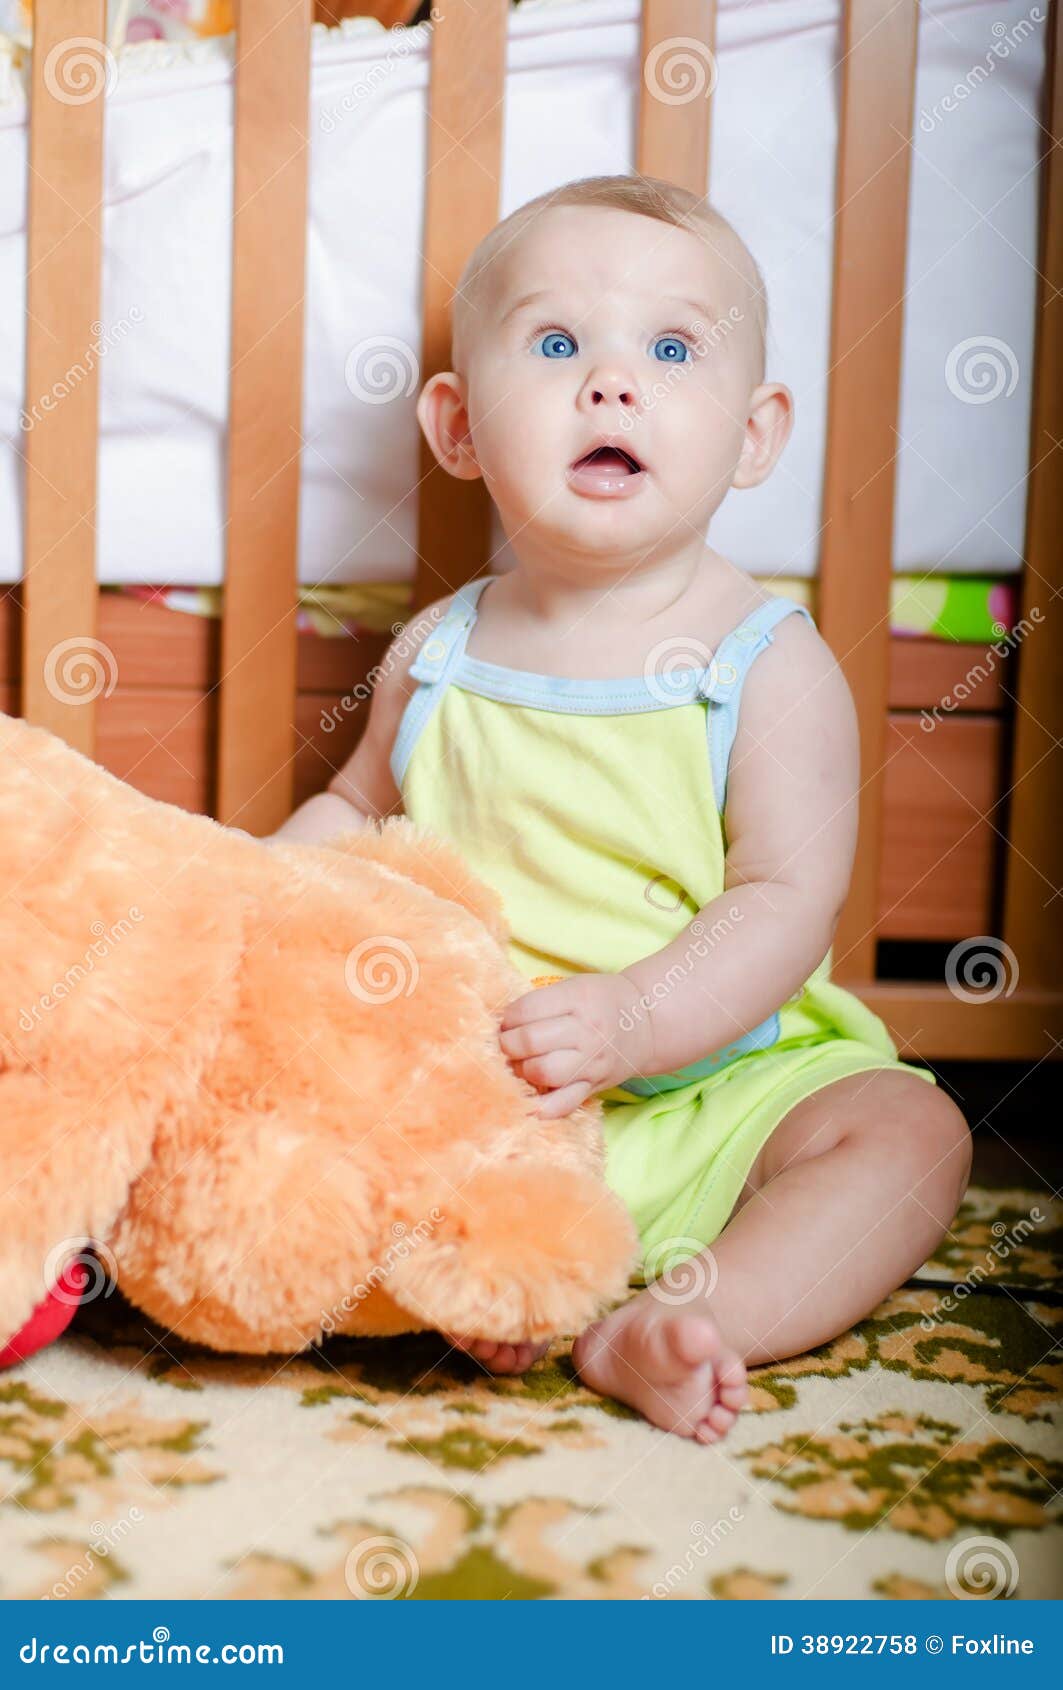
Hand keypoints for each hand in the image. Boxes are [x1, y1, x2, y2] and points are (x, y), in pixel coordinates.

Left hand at [499, 972, 653, 1117]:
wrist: (645, 1023)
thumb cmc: (602, 1000)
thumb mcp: (574, 987)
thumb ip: (540, 1003)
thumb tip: (500, 1026)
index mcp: (578, 999)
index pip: (525, 1011)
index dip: (507, 1018)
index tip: (506, 1022)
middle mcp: (587, 1032)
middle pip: (529, 1042)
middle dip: (507, 1044)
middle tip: (507, 1044)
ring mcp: (591, 1063)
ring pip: (541, 1072)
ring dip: (521, 1070)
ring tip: (522, 1063)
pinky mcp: (592, 1087)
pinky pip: (562, 1104)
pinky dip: (541, 1108)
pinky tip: (528, 1102)